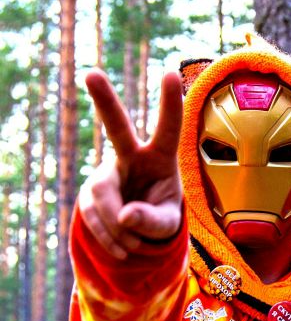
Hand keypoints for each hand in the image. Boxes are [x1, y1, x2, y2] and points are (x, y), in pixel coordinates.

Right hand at [79, 69, 183, 258]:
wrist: (138, 229)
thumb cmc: (161, 215)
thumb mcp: (168, 224)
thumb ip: (154, 222)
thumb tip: (125, 218)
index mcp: (160, 158)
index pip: (168, 130)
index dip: (170, 104)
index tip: (171, 72)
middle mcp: (130, 157)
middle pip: (117, 129)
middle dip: (105, 101)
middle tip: (91, 74)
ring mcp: (105, 173)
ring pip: (105, 201)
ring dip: (121, 232)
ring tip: (136, 244)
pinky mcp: (88, 193)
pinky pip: (93, 219)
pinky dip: (109, 240)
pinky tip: (122, 248)